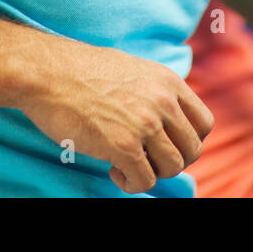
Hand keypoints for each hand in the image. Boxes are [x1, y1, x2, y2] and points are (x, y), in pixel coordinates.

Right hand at [23, 39, 214, 193]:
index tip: (168, 145)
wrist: (48, 73)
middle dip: (172, 161)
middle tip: (148, 159)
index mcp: (168, 82)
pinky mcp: (122, 145)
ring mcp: (145, 124)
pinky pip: (144, 179)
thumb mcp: (133, 68)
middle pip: (193, 149)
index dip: (189, 141)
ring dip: (153, 173)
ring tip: (129, 165)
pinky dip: (132, 183)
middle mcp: (163, 102)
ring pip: (172, 167)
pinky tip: (114, 171)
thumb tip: (166, 115)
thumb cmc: (82, 70)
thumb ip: (155, 91)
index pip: (204, 123)